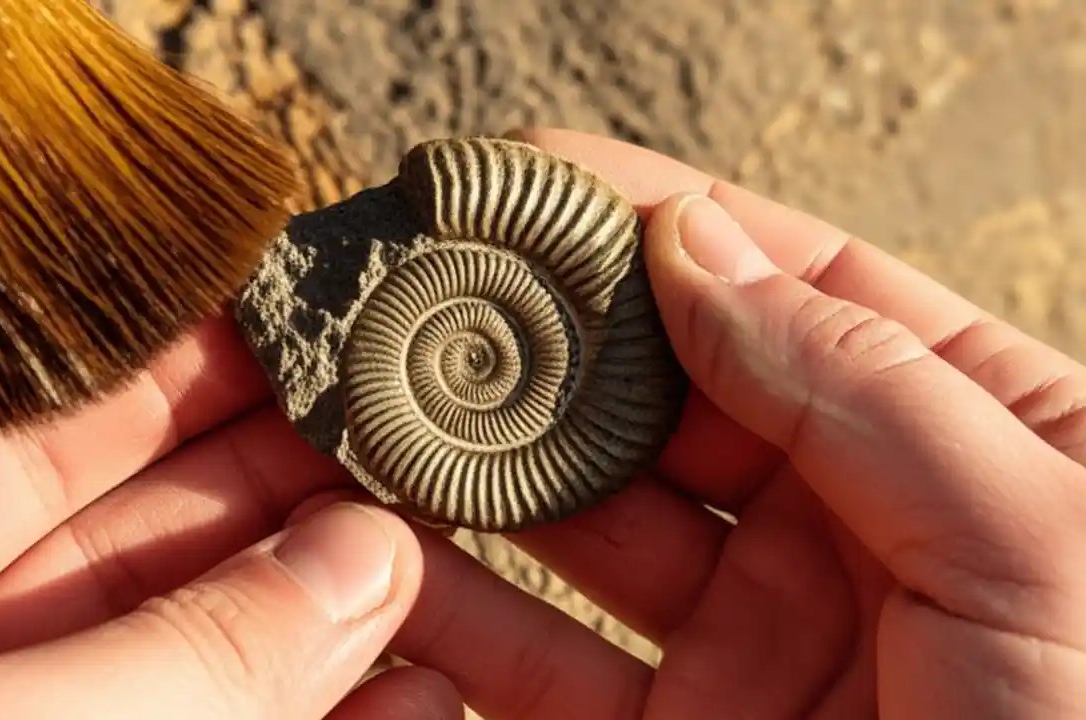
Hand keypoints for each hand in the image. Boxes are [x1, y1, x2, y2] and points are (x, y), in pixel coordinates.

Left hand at [0, 320, 461, 718]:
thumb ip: (181, 652)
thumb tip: (362, 559)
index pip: (28, 443)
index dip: (179, 375)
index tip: (306, 330)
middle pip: (146, 550)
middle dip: (292, 501)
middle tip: (416, 454)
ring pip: (204, 662)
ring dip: (337, 627)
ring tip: (445, 580)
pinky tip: (417, 699)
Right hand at [382, 129, 1085, 717]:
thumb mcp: (1043, 534)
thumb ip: (860, 375)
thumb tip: (692, 234)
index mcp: (954, 439)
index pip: (777, 286)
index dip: (642, 221)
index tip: (511, 185)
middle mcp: (840, 527)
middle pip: (649, 397)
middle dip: (527, 341)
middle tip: (403, 295)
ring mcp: (745, 640)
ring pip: (571, 524)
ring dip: (464, 465)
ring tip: (357, 408)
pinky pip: (533, 660)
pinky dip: (444, 609)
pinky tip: (375, 555)